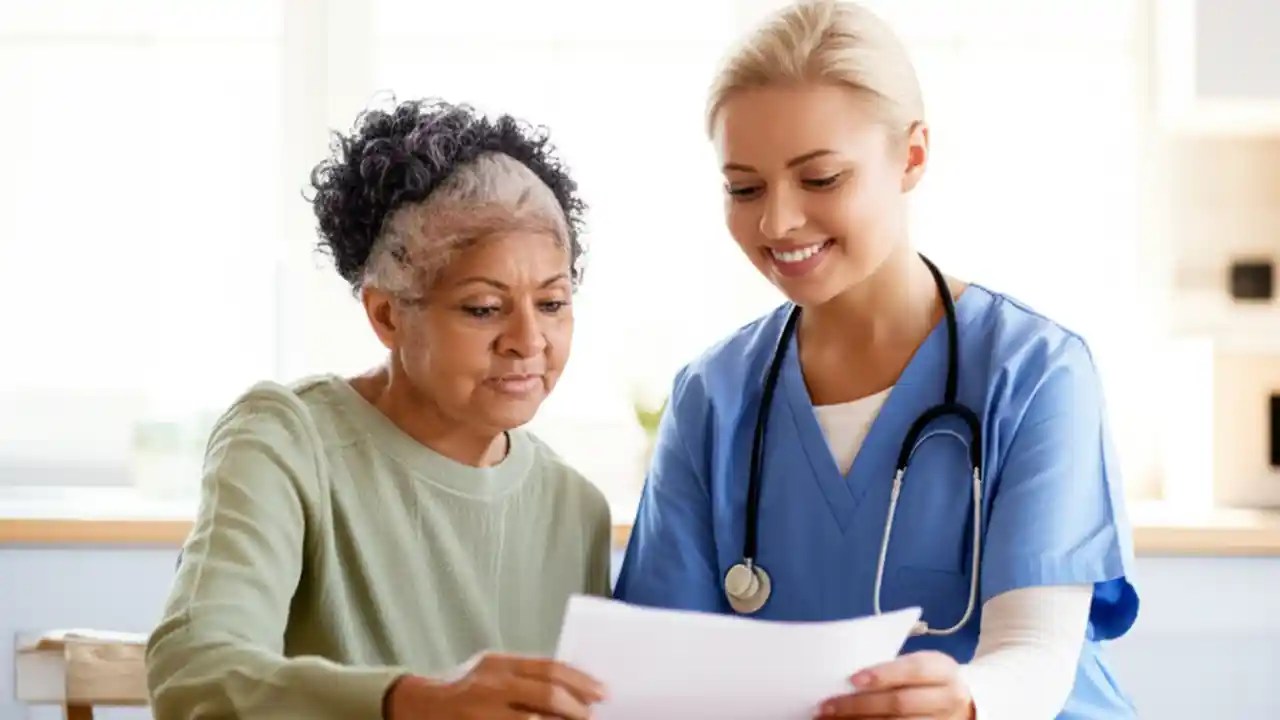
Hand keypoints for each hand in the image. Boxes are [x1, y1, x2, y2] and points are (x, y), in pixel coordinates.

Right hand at [385, 652, 606, 719]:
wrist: (421, 709)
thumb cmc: (466, 690)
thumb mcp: (492, 671)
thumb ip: (525, 675)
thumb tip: (572, 687)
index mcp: (499, 665)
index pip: (550, 669)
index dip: (580, 681)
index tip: (601, 692)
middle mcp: (492, 687)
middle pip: (547, 695)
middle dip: (576, 708)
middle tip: (590, 715)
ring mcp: (485, 714)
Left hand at [815, 651, 973, 718]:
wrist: (963, 702)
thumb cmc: (927, 678)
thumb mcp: (919, 664)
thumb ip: (891, 667)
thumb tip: (845, 676)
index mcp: (942, 669)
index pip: (913, 670)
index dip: (883, 674)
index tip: (852, 679)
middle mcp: (947, 698)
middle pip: (901, 703)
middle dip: (860, 705)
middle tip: (826, 706)